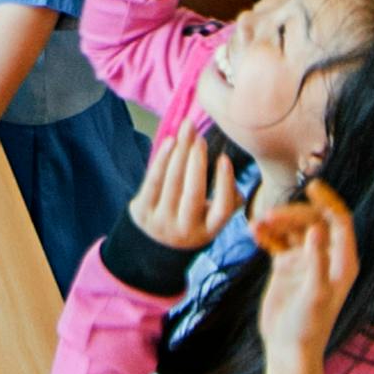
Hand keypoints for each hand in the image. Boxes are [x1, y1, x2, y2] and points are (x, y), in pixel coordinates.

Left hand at [129, 120, 239, 257]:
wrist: (155, 242)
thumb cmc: (193, 218)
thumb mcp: (212, 218)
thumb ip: (229, 199)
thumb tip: (231, 171)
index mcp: (208, 231)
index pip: (222, 208)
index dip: (225, 183)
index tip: (225, 158)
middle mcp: (185, 231)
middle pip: (194, 194)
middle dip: (197, 163)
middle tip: (200, 138)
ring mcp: (162, 223)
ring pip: (173, 183)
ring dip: (180, 154)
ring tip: (187, 131)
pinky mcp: (142, 212)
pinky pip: (153, 181)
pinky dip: (162, 159)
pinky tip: (170, 141)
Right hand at [257, 184, 359, 367]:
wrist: (287, 348)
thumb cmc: (307, 326)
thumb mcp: (314, 294)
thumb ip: (317, 261)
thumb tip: (315, 229)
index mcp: (342, 261)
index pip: (340, 221)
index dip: (329, 202)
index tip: (312, 186)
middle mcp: (326, 256)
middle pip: (312, 220)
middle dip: (293, 214)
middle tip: (270, 215)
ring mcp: (305, 259)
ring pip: (292, 228)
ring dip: (276, 222)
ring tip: (256, 224)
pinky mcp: (286, 265)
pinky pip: (277, 240)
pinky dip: (267, 234)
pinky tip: (254, 232)